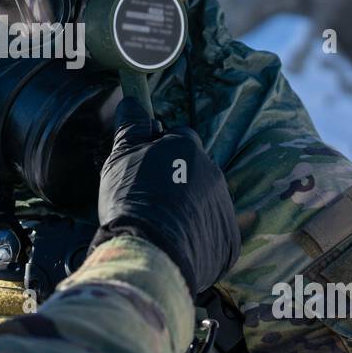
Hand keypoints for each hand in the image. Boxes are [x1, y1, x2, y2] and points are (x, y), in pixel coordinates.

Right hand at [93, 97, 239, 295]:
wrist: (150, 252)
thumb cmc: (131, 198)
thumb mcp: (122, 156)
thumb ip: (131, 127)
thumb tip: (132, 100)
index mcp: (188, 147)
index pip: (177, 136)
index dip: (159, 149)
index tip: (143, 167)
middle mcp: (212, 171)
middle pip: (193, 167)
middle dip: (175, 178)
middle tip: (148, 197)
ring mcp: (223, 205)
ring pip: (203, 197)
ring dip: (186, 204)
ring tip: (160, 223)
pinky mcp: (229, 237)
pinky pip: (212, 227)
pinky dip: (197, 231)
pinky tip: (174, 240)